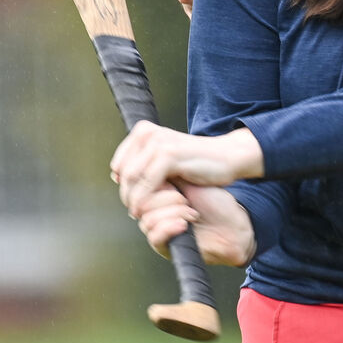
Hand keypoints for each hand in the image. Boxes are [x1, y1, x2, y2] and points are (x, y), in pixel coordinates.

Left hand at [110, 121, 264, 218]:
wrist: (227, 157)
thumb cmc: (197, 161)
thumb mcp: (164, 159)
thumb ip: (141, 163)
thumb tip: (116, 177)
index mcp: (144, 131)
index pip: (118, 165)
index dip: (125, 185)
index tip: (135, 198)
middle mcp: (149, 133)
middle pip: (123, 173)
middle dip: (129, 195)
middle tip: (138, 209)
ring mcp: (159, 143)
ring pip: (132, 179)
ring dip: (135, 200)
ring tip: (144, 211)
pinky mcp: (170, 155)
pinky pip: (147, 184)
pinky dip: (146, 200)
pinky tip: (151, 209)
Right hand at [129, 180, 256, 266]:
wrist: (233, 226)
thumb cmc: (216, 204)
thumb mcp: (191, 183)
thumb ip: (167, 176)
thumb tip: (146, 166)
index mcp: (160, 194)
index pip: (141, 188)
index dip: (154, 184)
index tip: (174, 182)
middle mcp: (155, 212)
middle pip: (141, 204)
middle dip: (165, 199)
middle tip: (186, 200)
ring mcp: (158, 230)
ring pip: (147, 220)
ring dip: (173, 213)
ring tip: (192, 213)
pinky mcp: (165, 247)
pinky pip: (154, 237)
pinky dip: (169, 227)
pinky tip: (184, 224)